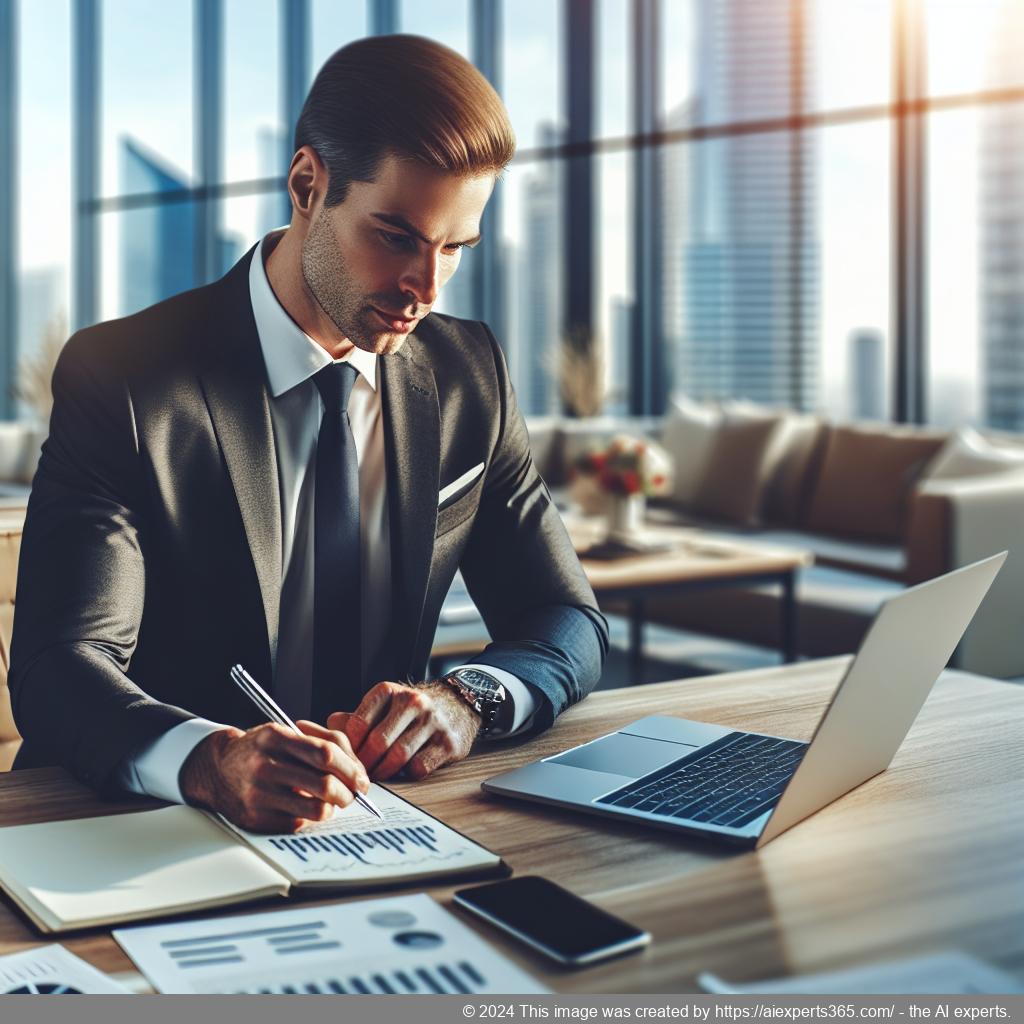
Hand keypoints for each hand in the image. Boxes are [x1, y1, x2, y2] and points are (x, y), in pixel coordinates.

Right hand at [179, 720, 370, 832]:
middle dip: (349, 793)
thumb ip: (327, 742)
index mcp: (276, 737)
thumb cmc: (264, 749)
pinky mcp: (256, 818)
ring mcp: (259, 794)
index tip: (361, 779)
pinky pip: (300, 824)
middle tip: (353, 794)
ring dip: (334, 808)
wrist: (219, 769)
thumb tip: (358, 771)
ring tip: (333, 802)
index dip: (351, 769)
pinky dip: (312, 818)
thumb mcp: (289, 732)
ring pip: (317, 810)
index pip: (326, 754)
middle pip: (325, 785)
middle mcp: (265, 766)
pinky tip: (309, 808)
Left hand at [328, 681, 480, 781]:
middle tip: (359, 776)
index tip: (346, 760)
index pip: (358, 722)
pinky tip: (402, 773)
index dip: (349, 747)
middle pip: (378, 741)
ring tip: (377, 776)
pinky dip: (407, 775)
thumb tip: (327, 726)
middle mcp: (412, 702)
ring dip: (384, 772)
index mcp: (389, 691)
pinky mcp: (447, 742)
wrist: (455, 705)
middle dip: (365, 763)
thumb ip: (356, 718)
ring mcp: (432, 721)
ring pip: (399, 755)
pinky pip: (420, 766)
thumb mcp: (383, 706)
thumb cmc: (410, 711)